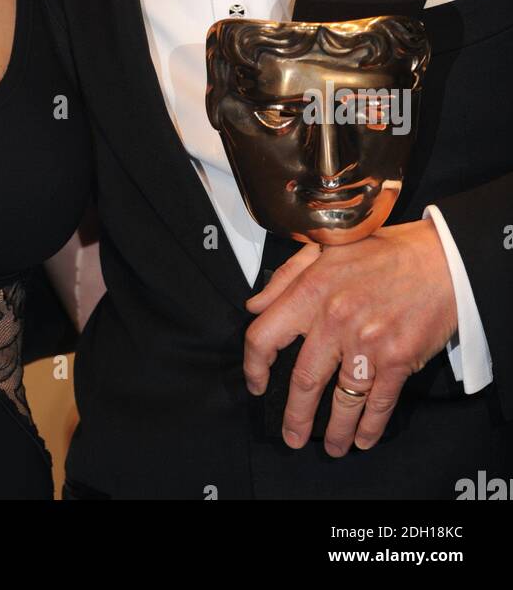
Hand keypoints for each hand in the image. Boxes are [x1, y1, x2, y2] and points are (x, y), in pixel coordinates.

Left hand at [243, 219, 457, 456]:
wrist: (440, 260)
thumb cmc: (383, 252)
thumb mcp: (325, 249)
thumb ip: (286, 277)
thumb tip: (255, 305)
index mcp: (311, 289)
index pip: (264, 336)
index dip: (254, 366)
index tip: (257, 384)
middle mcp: (334, 318)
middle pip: (303, 380)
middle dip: (294, 416)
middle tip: (291, 435)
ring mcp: (366, 342)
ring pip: (341, 400)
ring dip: (334, 430)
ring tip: (330, 446)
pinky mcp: (397, 359)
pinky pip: (377, 403)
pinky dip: (369, 428)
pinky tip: (362, 439)